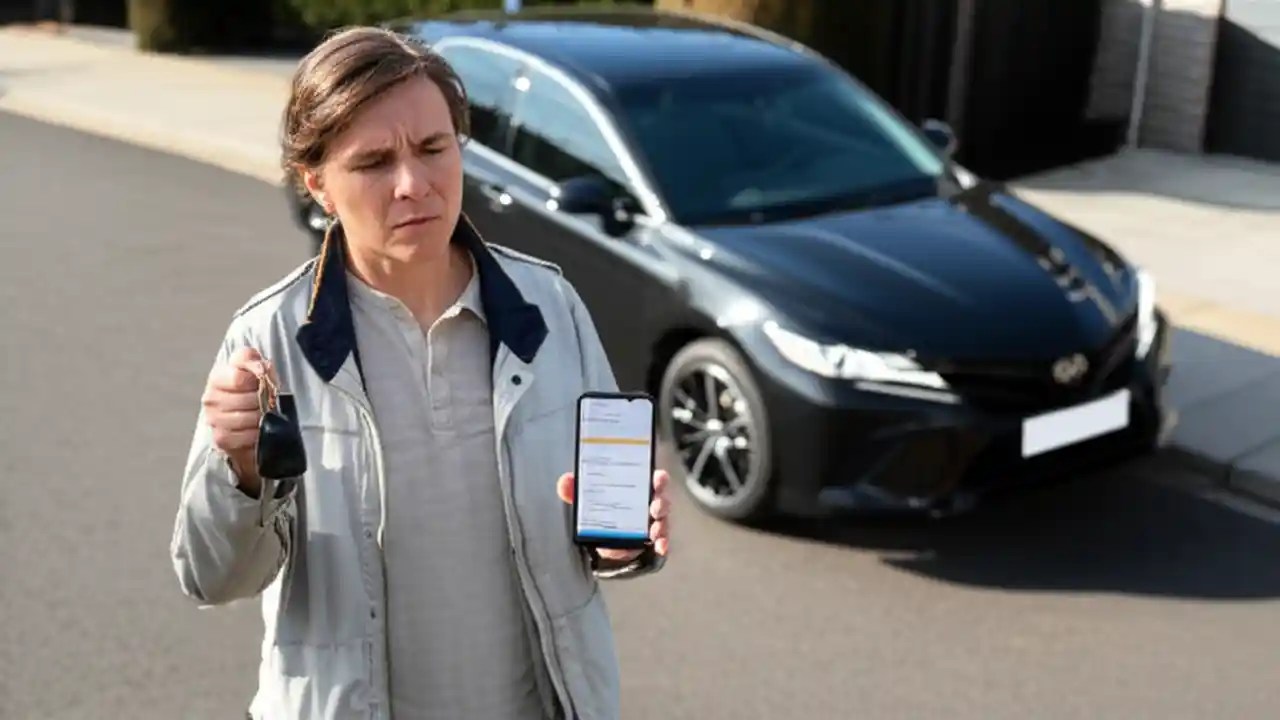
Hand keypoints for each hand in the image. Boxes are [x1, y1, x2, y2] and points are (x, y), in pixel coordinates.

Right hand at [202, 347, 273, 489]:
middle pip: (246, 400)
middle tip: (269, 401)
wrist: (247, 411)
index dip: (258, 380)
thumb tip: (260, 369)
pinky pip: (243, 437)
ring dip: (261, 417)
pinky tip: (259, 429)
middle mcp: (210, 399)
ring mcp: (214, 420)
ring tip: (265, 414)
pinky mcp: (221, 439)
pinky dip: (255, 434)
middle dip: (264, 400)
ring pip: (245, 419)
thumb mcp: (251, 364)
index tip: (264, 383)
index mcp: (217, 377)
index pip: (238, 378)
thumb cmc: (250, 385)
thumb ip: (251, 359)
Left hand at [557, 469, 670, 563]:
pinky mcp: (651, 541)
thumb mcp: (587, 500)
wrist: (604, 540)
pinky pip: (661, 542)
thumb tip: (565, 481)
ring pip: (663, 521)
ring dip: (661, 524)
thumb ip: (576, 491)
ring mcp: (652, 523)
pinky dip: (662, 544)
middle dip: (661, 502)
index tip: (658, 478)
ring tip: (654, 530)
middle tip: (654, 506)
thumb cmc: (603, 511)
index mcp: (638, 488)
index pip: (653, 479)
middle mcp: (649, 504)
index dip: (658, 478)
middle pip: (661, 500)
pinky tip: (660, 546)